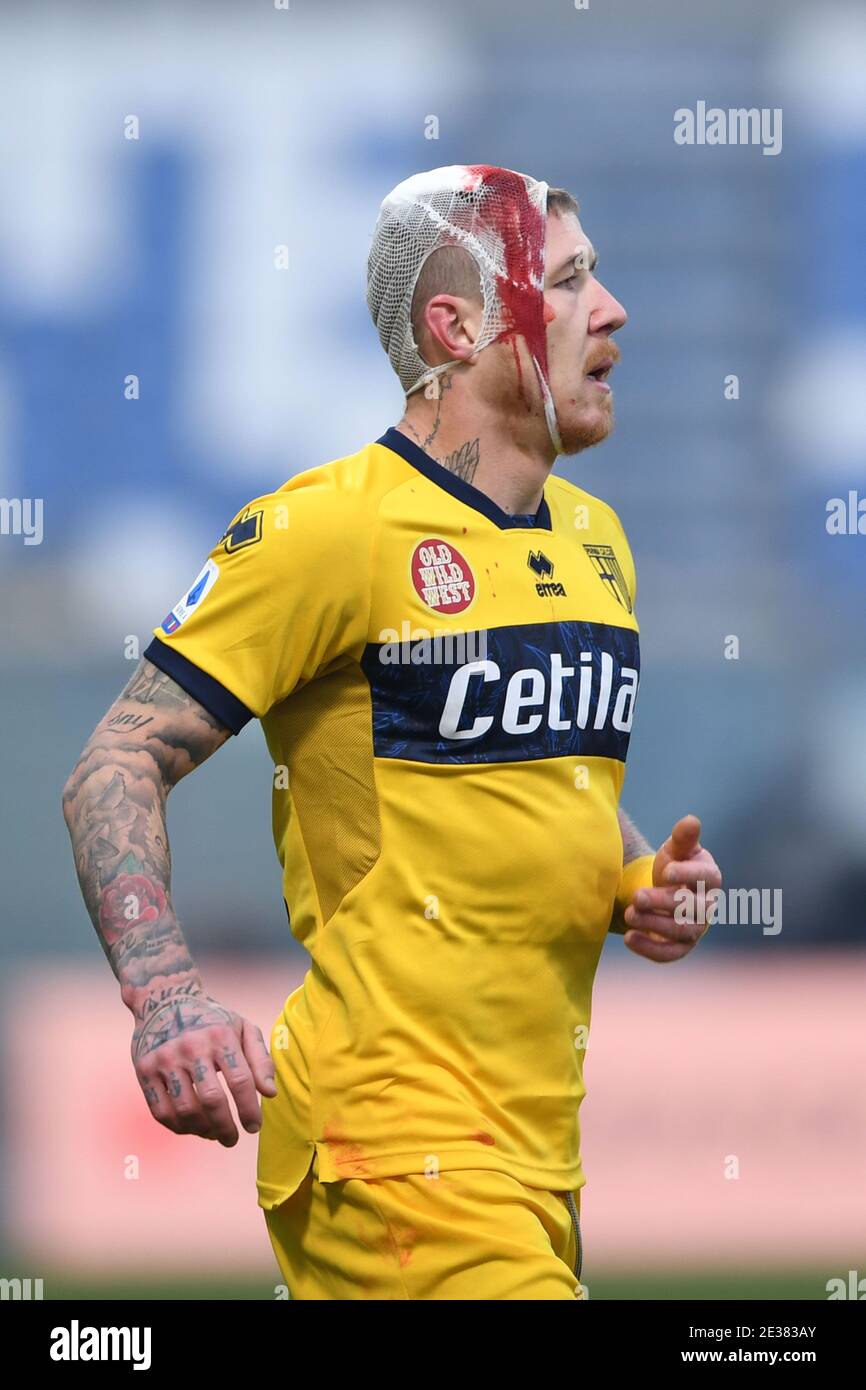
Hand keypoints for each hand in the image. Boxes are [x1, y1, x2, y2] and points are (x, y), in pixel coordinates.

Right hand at [131, 993, 277, 1144]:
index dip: (249, 1110)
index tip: (254, 1127)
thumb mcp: (242, 1028)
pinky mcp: (144, 1070)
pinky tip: (193, 1128)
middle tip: (234, 1139)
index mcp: (220, 1035)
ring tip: (215, 1134)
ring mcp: (165, 1059)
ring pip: (186, 1110)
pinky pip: (161, 1112)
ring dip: (204, 1130)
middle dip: (226, 1127)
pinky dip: (179, 1128)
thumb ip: (260, 1060)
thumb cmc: (212, 1020)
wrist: (164, 999)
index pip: (240, 1081)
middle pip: (212, 1100)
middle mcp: (191, 1046)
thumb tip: (270, 1094)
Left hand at [623, 814, 721, 962]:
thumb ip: (682, 837)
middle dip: (663, 903)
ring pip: (680, 932)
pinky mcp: (681, 947)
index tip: (666, 871)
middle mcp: (708, 906)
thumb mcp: (675, 849)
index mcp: (710, 877)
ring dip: (654, 925)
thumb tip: (691, 820)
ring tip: (630, 914)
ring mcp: (696, 928)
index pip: (704, 876)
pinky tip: (630, 938)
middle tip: (637, 897)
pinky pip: (670, 954)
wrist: (664, 892)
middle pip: (691, 908)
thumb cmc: (673, 866)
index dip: (687, 874)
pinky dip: (650, 949)